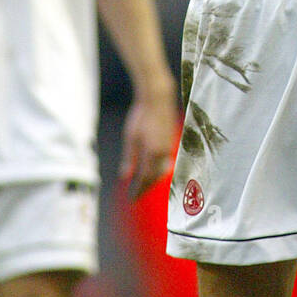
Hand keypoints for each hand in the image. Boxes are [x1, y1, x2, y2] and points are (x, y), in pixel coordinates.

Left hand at [120, 81, 179, 199]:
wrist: (158, 99)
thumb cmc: (141, 116)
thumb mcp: (130, 137)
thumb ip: (129, 158)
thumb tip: (125, 176)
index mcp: (151, 152)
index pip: (144, 177)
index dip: (138, 189)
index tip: (132, 197)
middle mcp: (162, 152)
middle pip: (155, 177)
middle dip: (146, 187)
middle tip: (137, 193)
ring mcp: (169, 147)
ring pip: (162, 170)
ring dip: (153, 179)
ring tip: (144, 184)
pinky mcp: (172, 142)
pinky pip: (166, 161)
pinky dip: (159, 169)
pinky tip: (153, 169)